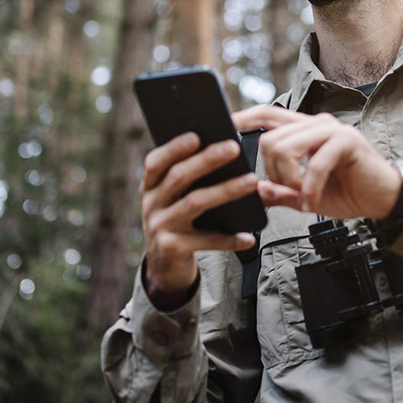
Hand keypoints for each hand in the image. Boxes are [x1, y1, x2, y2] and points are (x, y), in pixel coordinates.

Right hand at [139, 132, 257, 307]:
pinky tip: (249, 236)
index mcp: (150, 188)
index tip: (197, 135)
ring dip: (225, 190)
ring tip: (252, 182)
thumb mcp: (173, 200)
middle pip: (178, 177)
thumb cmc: (178, 222)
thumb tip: (223, 151)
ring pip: (194, 203)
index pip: (156, 162)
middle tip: (233, 148)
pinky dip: (229, 239)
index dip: (174, 148)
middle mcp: (151, 205)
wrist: (165, 267)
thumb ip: (187, 179)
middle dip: (207, 160)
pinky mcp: (172, 249)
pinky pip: (206, 241)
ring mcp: (160, 227)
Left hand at [231, 105, 400, 220]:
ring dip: (289, 180)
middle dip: (272, 174)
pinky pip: (313, 164)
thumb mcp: (307, 195)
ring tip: (304, 196)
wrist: (386, 199)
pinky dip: (310, 188)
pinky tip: (314, 201)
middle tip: (291, 193)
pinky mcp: (347, 142)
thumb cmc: (350, 193)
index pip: (267, 114)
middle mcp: (316, 124)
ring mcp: (332, 130)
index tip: (226, 126)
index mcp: (305, 131)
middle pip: (270, 139)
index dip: (244, 117)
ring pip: (284, 148)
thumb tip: (256, 190)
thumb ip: (282, 192)